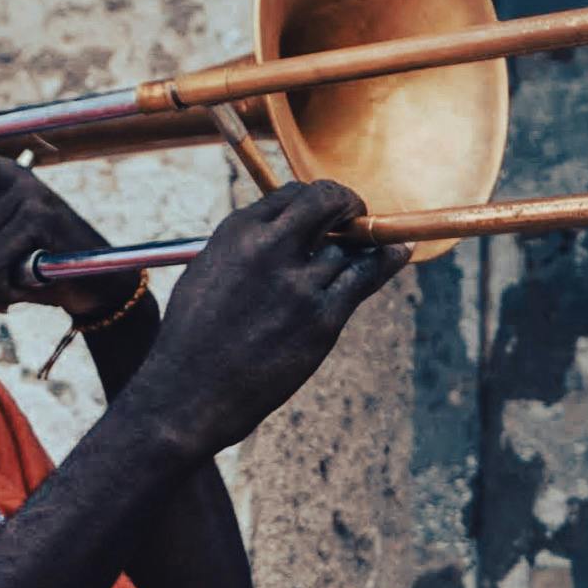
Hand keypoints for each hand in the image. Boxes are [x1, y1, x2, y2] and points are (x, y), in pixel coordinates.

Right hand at [128, 181, 411, 454]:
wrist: (189, 394)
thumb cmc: (193, 341)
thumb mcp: (207, 273)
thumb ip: (245, 247)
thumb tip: (281, 234)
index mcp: (237, 232)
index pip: (292, 194)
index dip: (316, 201)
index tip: (327, 211)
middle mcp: (270, 249)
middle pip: (327, 203)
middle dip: (347, 204)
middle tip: (356, 216)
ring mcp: (299, 284)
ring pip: (349, 246)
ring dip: (361, 246)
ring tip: (372, 247)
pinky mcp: (321, 319)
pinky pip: (365, 277)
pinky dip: (386, 261)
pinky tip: (398, 253)